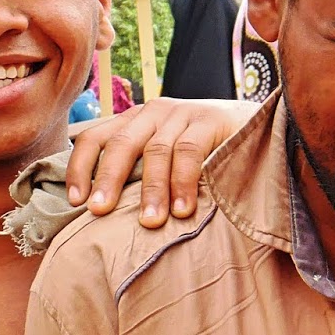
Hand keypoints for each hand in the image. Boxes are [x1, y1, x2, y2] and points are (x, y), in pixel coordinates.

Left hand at [66, 98, 258, 226]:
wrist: (257, 128)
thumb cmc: (203, 153)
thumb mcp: (165, 157)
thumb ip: (141, 173)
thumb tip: (103, 214)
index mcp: (135, 121)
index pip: (95, 137)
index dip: (80, 168)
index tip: (76, 202)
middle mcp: (154, 112)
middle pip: (121, 143)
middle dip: (109, 179)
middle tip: (99, 212)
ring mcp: (182, 113)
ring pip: (156, 150)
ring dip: (152, 189)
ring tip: (150, 222)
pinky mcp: (209, 119)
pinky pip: (189, 151)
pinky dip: (183, 181)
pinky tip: (182, 209)